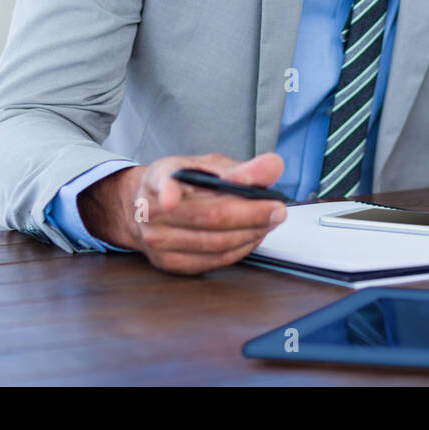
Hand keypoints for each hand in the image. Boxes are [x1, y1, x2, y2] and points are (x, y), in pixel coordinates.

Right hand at [79, 152, 287, 274]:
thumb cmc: (187, 182)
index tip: (172, 197)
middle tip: (278, 208)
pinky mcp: (169, 263)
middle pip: (206, 216)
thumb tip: (273, 166)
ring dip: (250, 233)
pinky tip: (253, 235)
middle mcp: (150, 211)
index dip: (168, 190)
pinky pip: (213, 260)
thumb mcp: (210, 166)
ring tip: (270, 221)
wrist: (154, 207)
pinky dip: (240, 249)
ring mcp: (157, 240)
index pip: (162, 183)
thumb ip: (242, 168)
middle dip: (250, 214)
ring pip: (214, 243)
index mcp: (159, 177)